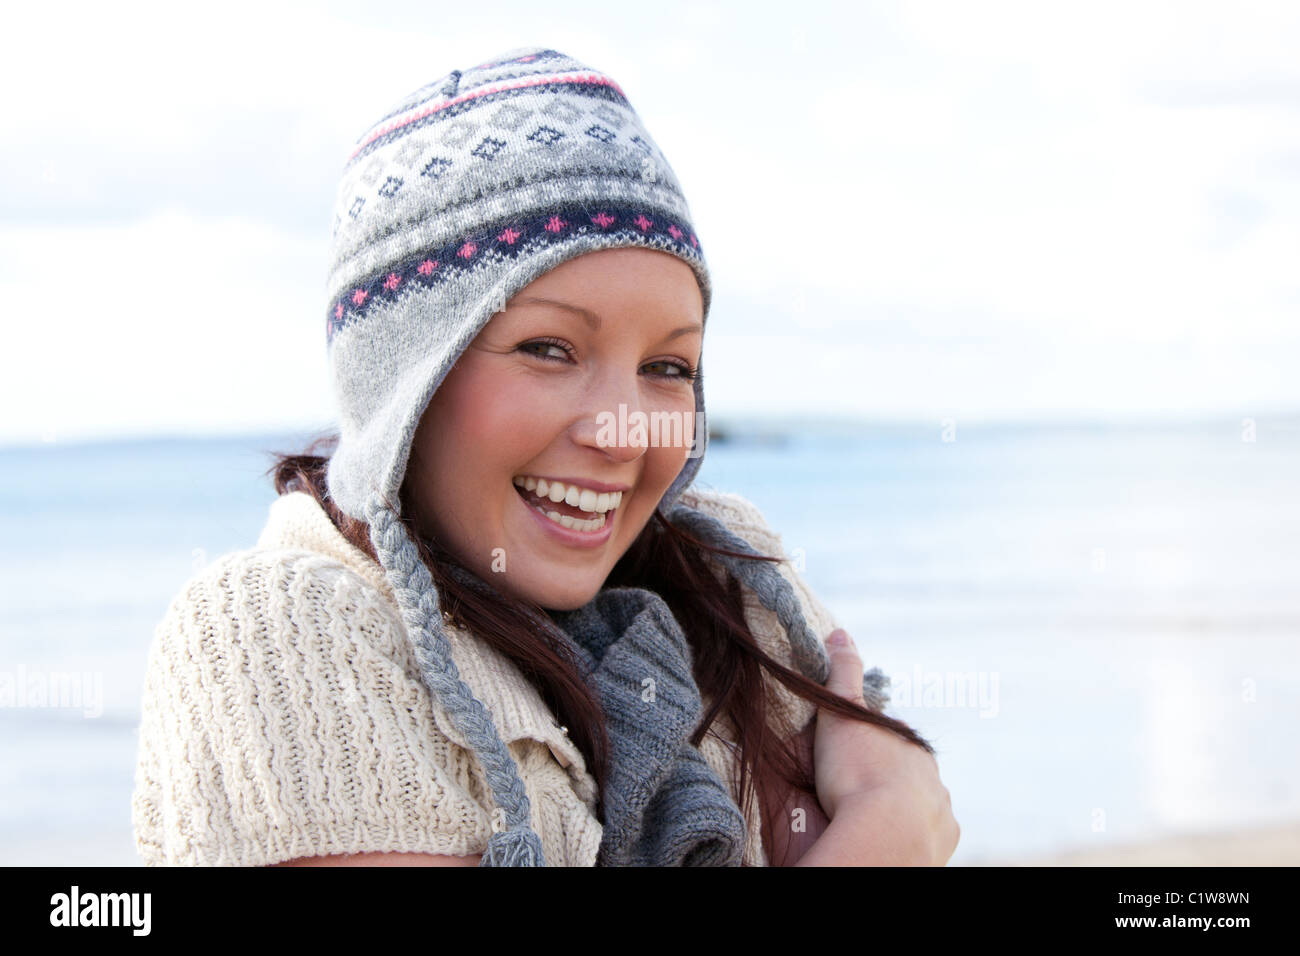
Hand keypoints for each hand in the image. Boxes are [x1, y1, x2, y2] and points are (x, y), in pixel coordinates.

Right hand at [803, 628, 959, 864]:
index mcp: (911, 747)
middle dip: (891, 779)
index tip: (852, 755)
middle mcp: (933, 778)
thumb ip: (843, 673)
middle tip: (857, 790)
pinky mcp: (941, 844)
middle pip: (911, 775)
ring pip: (923, 806)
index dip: (872, 746)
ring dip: (903, 809)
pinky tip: (893, 838)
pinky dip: (913, 836)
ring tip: (873, 820)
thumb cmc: (857, 772)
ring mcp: (941, 812)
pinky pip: (929, 837)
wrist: (883, 834)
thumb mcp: (842, 714)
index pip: (893, 741)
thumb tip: (840, 632)